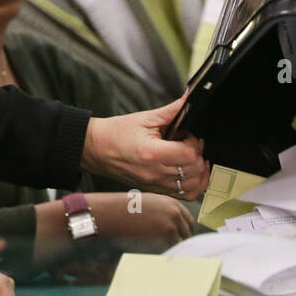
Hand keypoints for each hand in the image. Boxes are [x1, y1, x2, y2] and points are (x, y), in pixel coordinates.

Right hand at [80, 97, 208, 199]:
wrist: (96, 149)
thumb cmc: (116, 133)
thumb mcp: (145, 118)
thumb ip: (171, 111)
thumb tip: (189, 99)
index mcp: (152, 153)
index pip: (189, 154)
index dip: (195, 143)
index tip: (190, 135)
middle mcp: (154, 172)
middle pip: (193, 170)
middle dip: (199, 155)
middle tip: (192, 143)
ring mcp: (155, 184)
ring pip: (193, 186)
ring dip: (199, 171)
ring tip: (194, 157)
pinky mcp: (155, 190)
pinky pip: (184, 196)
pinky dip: (194, 186)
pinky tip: (192, 173)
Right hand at [88, 191, 194, 251]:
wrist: (110, 216)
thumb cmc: (122, 212)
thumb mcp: (147, 205)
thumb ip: (162, 214)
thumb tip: (170, 230)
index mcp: (171, 203)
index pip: (188, 222)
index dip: (184, 232)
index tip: (180, 241)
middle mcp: (175, 213)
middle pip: (187, 234)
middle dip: (181, 243)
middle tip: (171, 253)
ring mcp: (172, 226)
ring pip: (180, 244)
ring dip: (171, 250)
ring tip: (158, 255)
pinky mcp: (166, 239)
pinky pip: (171, 251)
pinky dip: (165, 255)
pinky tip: (154, 256)